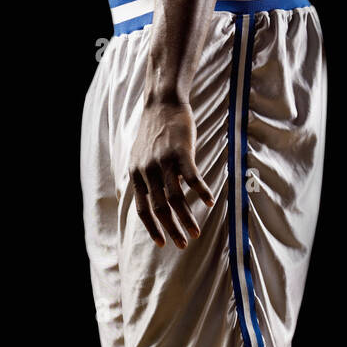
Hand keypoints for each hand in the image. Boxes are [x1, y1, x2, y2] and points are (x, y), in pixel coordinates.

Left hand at [129, 100, 214, 247]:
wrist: (162, 102)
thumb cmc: (155, 129)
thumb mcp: (141, 154)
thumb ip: (145, 175)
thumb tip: (152, 195)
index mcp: (137, 174)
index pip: (142, 209)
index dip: (152, 228)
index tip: (162, 243)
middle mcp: (147, 171)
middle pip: (159, 208)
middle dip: (171, 229)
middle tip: (183, 244)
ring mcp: (163, 162)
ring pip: (175, 198)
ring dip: (186, 218)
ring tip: (196, 232)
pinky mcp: (180, 152)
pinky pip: (192, 178)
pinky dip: (201, 192)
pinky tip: (210, 202)